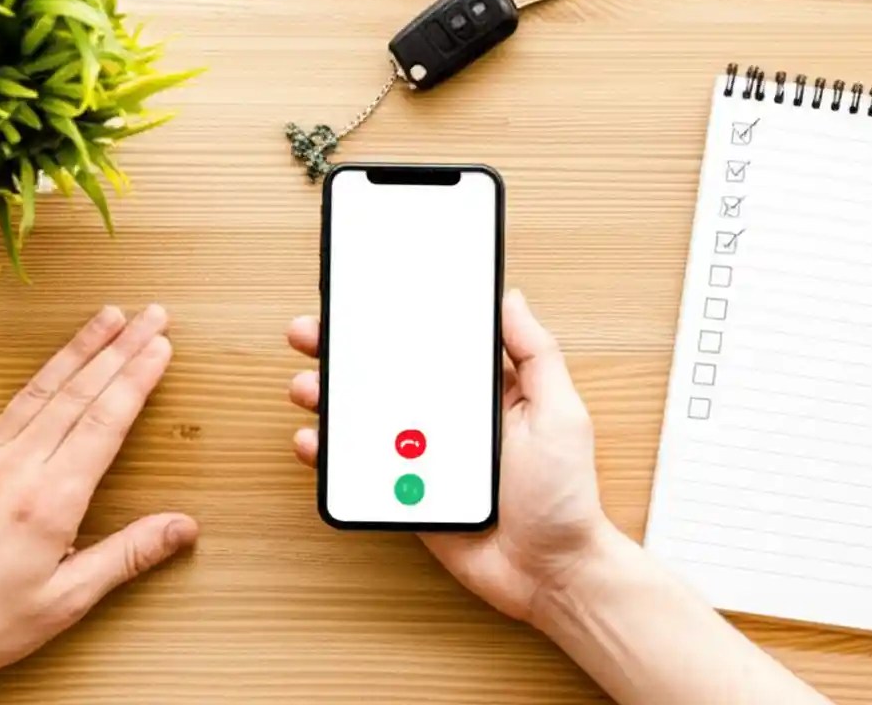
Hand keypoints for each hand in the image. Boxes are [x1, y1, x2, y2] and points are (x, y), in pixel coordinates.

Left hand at [0, 305, 198, 704]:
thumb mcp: (66, 601)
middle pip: (79, 393)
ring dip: (82, 348)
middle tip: (153, 314)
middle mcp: (16, 470)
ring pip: (43, 389)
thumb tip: (183, 527)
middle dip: (121, 349)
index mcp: (48, 503)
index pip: (102, 423)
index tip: (161, 346)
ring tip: (111, 317)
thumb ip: (127, 555)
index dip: (136, 380)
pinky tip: (62, 360)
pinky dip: (44, 374)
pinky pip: (13, 404)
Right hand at [286, 290, 610, 622]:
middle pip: (385, 376)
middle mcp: (447, 418)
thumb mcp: (560, 412)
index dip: (391, 320)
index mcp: (482, 392)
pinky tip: (313, 442)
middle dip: (342, 352)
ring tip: (306, 387)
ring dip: (327, 398)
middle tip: (310, 335)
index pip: (430, 345)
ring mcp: (422, 456)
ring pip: (363, 418)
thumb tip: (512, 298)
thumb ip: (536, 354)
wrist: (550, 573)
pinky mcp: (406, 493)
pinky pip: (360, 468)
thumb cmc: (565, 495)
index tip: (358, 299)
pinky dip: (329, 454)